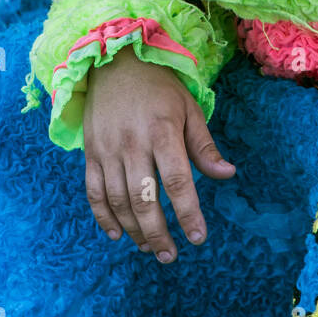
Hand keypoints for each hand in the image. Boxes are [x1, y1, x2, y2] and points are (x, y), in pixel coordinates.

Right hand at [83, 44, 234, 262]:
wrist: (114, 61)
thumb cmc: (159, 87)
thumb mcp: (188, 108)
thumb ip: (204, 146)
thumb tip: (227, 175)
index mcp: (162, 130)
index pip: (177, 181)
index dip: (188, 213)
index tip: (198, 238)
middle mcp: (132, 142)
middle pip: (144, 199)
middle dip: (158, 233)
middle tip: (170, 255)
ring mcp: (107, 148)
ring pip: (118, 200)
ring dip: (133, 230)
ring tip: (149, 248)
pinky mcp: (90, 151)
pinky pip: (93, 191)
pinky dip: (103, 217)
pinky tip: (117, 234)